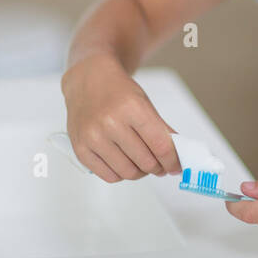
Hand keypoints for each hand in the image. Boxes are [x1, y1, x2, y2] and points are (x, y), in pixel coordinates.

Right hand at [60, 52, 181, 180]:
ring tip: (143, 165)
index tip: (176, 167)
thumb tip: (176, 155)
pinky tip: (125, 164)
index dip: (172, 161)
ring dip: (140, 173)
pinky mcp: (81, 149)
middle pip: (145, 161)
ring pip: (128, 172)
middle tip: (161, 166)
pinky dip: (121, 175)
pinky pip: (108, 176)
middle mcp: (110, 122)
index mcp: (131, 107)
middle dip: (158, 167)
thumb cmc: (118, 91)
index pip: (160, 145)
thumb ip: (162, 129)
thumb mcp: (144, 103)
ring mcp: (93, 137)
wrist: (88, 81)